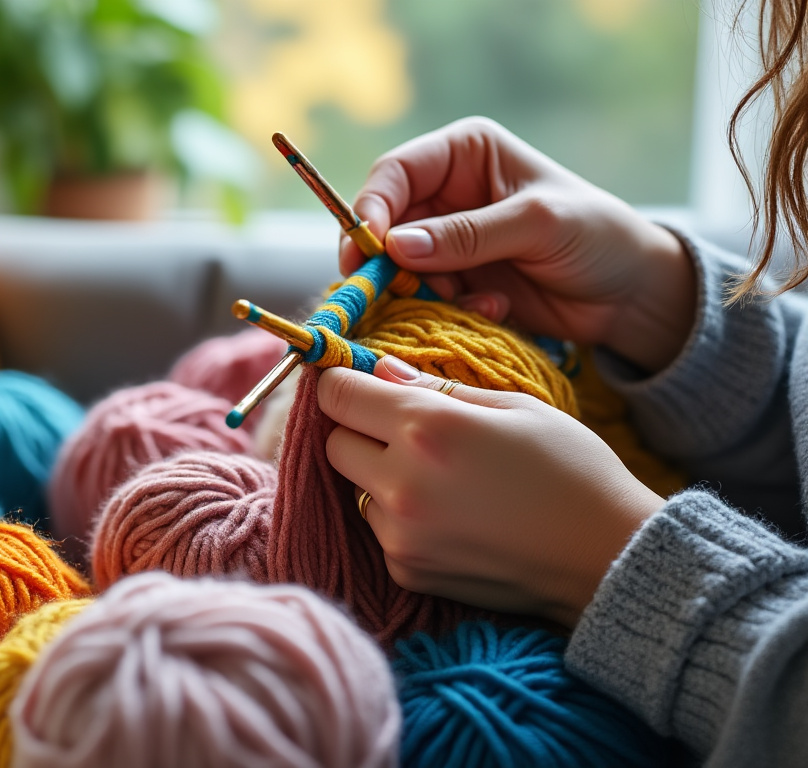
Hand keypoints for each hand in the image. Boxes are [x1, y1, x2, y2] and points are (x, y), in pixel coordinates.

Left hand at [319, 356, 664, 626]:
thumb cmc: (573, 472)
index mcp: (427, 428)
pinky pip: (379, 529)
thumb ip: (437, 386)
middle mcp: (402, 482)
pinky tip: (452, 515)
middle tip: (406, 430)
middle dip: (360, 430)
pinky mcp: (406, 571)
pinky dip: (400, 518)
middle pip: (335, 443)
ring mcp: (400, 534)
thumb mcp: (515, 406)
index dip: (344, 383)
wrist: (607, 560)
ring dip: (380, 477)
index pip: (337, 395)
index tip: (359, 384)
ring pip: (355, 488)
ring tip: (442, 478)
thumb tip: (382, 370)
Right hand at [343, 117, 695, 373]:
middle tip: (395, 290)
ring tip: (471, 301)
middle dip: (385, 261)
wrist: (630, 295)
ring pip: (396, 268)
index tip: (367, 247)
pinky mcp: (453, 283)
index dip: (372, 208)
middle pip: (383, 225)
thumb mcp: (536, 224)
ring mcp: (446, 242)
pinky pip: (422, 299)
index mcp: (463, 154)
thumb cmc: (596, 236)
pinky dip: (446, 310)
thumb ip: (466, 235)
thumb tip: (395, 246)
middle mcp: (446, 194)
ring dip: (423, 292)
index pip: (394, 173)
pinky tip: (494, 310)